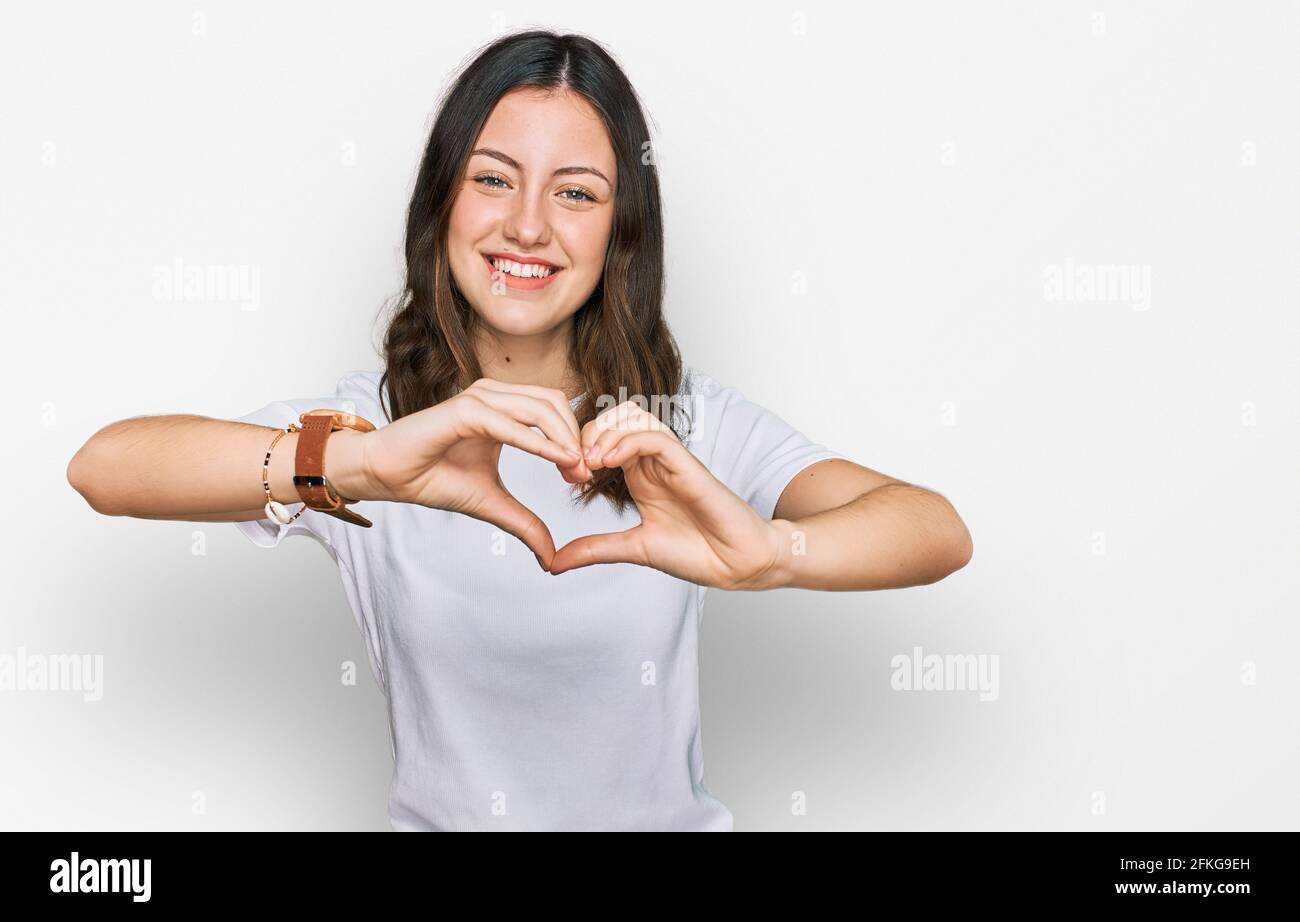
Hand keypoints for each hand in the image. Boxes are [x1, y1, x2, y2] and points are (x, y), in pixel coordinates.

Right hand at [355, 379, 590, 564]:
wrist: (388, 476)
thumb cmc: (433, 479)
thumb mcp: (492, 504)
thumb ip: (524, 524)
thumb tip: (551, 558)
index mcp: (504, 409)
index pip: (554, 411)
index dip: (575, 439)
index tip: (584, 475)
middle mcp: (494, 396)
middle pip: (554, 403)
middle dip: (575, 437)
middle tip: (584, 474)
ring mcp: (480, 399)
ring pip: (539, 408)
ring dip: (563, 439)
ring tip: (574, 469)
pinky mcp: (465, 410)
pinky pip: (510, 424)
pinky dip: (538, 442)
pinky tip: (557, 460)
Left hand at [547, 401, 786, 588]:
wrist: (734, 565)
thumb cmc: (695, 554)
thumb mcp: (631, 549)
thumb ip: (593, 550)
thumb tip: (553, 563)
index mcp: (639, 475)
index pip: (604, 437)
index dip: (578, 447)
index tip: (566, 475)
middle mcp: (652, 461)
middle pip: (614, 417)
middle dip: (586, 432)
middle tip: (573, 463)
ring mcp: (670, 460)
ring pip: (633, 416)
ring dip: (604, 431)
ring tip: (588, 461)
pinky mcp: (687, 463)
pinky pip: (654, 436)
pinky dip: (626, 441)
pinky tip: (607, 461)